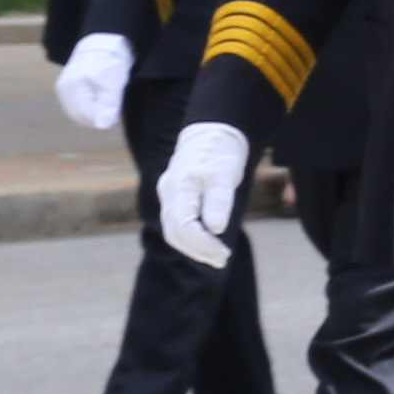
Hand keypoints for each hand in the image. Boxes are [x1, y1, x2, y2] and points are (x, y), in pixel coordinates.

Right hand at [55, 31, 132, 131]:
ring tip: (105, 99)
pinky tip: (98, 99)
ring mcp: (62, 89)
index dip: (102, 118)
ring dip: (92, 112)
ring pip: (78, 113)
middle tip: (111, 106)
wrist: (102, 45)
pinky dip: (88, 107)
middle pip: (80, 116)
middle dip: (96, 116)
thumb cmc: (109, 63)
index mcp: (73, 88)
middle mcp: (63, 90)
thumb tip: (102, 125)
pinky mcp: (65, 89)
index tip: (114, 110)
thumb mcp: (113, 85)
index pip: (86, 116)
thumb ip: (107, 105)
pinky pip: (76, 107)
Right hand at [154, 119, 248, 266]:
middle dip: (198, 249)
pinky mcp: (174, 197)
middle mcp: (168, 192)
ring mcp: (169, 194)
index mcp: (178, 186)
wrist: (212, 133)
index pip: (183, 225)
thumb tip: (215, 228)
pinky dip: (191, 238)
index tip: (223, 253)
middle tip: (222, 260)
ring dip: (193, 247)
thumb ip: (218, 201)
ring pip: (173, 230)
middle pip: (175, 231)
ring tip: (217, 258)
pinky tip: (207, 245)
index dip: (202, 243)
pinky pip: (177, 223)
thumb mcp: (225, 175)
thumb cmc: (220, 153)